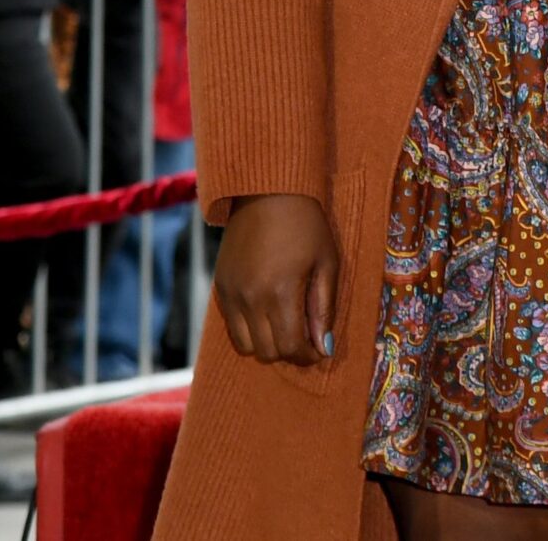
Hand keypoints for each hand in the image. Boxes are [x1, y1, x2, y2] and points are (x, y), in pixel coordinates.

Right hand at [214, 193, 338, 366]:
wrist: (268, 193)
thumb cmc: (306, 225)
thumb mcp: (326, 262)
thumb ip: (323, 308)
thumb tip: (324, 347)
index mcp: (280, 291)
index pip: (290, 345)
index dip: (308, 355)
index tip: (321, 349)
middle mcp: (250, 298)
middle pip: (267, 351)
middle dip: (290, 352)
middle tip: (307, 338)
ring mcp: (231, 294)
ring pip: (246, 345)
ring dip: (268, 344)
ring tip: (287, 326)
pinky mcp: (220, 287)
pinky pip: (232, 327)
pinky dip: (251, 330)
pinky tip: (269, 313)